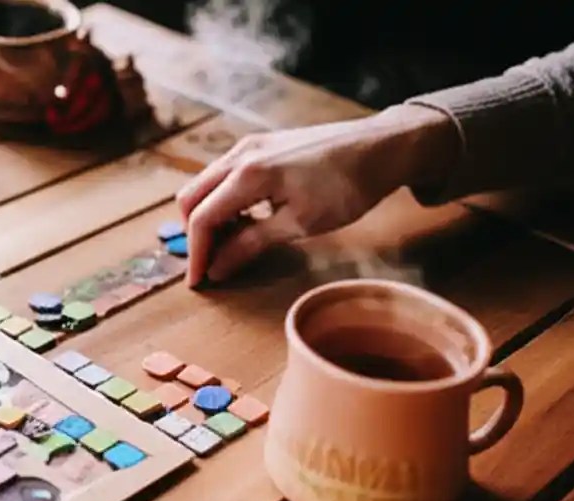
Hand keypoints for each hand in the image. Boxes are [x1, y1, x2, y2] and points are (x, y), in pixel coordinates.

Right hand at [176, 105, 459, 285]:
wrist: (381, 146)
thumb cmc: (347, 187)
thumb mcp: (300, 223)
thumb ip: (251, 244)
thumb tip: (217, 269)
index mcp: (249, 174)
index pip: (203, 218)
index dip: (197, 253)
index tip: (199, 282)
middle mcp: (240, 155)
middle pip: (192, 197)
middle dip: (195, 234)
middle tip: (210, 264)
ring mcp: (249, 146)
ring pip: (206, 184)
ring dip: (208, 216)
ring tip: (229, 245)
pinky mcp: (260, 145)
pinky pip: (224, 174)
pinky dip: (223, 200)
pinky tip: (244, 220)